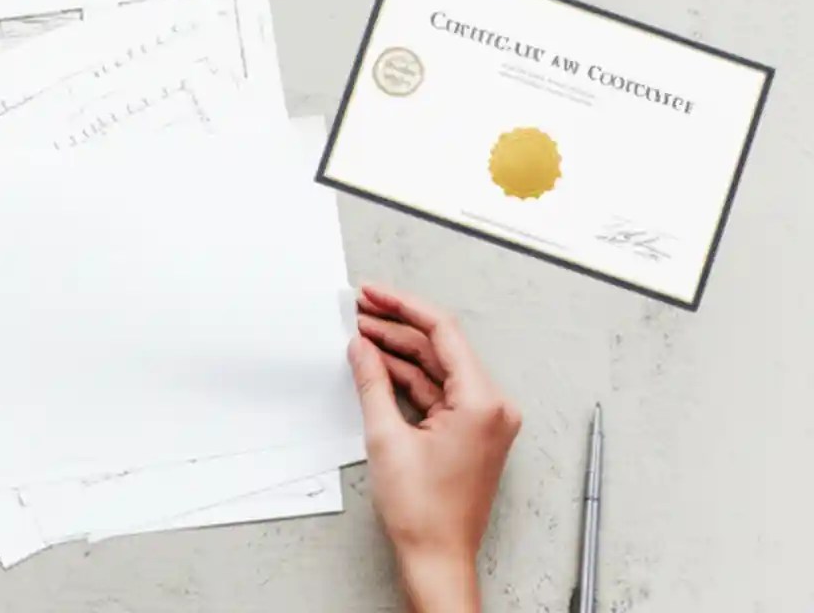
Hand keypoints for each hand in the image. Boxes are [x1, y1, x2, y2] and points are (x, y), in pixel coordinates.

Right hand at [348, 284, 520, 612]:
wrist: (437, 556)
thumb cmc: (424, 513)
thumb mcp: (386, 437)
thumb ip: (372, 382)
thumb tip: (361, 347)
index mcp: (483, 401)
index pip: (443, 332)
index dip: (403, 307)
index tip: (373, 293)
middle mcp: (492, 405)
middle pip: (440, 348)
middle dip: (396, 328)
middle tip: (359, 311)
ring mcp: (483, 419)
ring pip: (436, 369)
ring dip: (399, 352)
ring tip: (360, 335)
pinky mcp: (471, 431)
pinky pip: (438, 392)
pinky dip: (408, 379)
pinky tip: (377, 365)